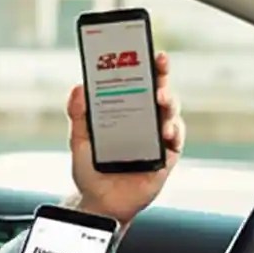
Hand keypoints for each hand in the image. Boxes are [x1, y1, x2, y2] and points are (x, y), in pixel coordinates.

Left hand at [67, 51, 185, 225]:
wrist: (98, 203)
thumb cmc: (90, 170)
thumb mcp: (79, 139)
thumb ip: (78, 114)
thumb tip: (78, 87)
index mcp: (127, 113)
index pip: (139, 84)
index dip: (146, 66)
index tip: (147, 49)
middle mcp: (145, 123)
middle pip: (159, 93)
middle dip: (162, 76)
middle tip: (159, 64)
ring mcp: (157, 139)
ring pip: (170, 114)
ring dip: (168, 103)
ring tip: (160, 99)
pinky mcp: (166, 158)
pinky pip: (176, 141)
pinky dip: (173, 132)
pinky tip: (166, 131)